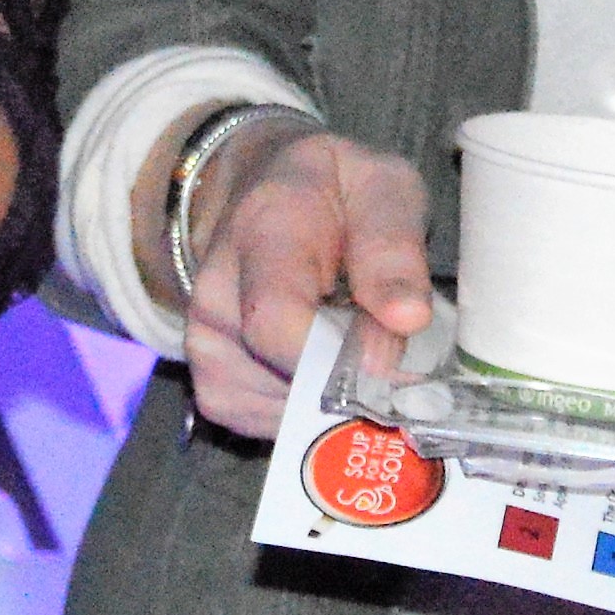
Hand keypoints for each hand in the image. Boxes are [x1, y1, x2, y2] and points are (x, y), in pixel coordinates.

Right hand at [167, 117, 434, 442]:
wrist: (264, 194)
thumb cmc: (333, 191)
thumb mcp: (381, 186)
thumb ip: (393, 245)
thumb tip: (407, 317)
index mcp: (259, 234)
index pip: (275, 322)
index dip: (343, 354)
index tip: (396, 347)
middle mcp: (215, 297)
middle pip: (288, 379)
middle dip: (355, 378)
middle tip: (389, 342)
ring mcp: (207, 348)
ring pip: (289, 413)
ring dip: (338, 396)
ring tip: (352, 341)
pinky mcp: (215, 387)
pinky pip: (276, 427)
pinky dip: (315, 412)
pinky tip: (326, 366)